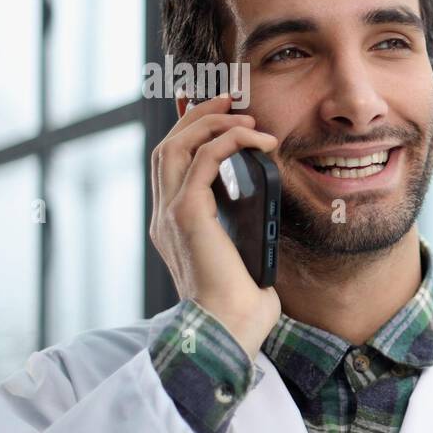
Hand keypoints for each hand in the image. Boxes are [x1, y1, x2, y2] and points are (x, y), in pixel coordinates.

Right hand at [149, 92, 279, 358]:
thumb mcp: (244, 257)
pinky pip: (203, 161)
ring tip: (246, 116)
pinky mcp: (187, 215)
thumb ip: (244, 231)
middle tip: (232, 100)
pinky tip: (255, 139)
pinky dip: (228, 141)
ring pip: (178, 146)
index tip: (217, 111)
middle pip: (169, 146)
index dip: (189, 131)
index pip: (171, 163)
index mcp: (173, 224)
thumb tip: (267, 212)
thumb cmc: (241, 306)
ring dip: (213, 123)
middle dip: (199, 116)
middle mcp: (165, 215)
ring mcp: (171, 214)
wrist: (228, 332)